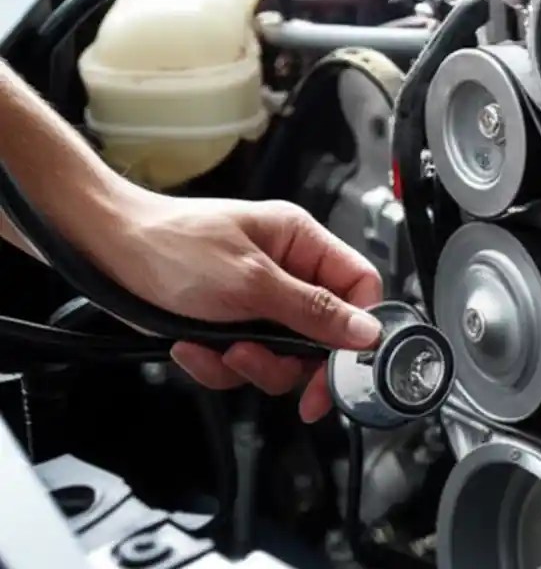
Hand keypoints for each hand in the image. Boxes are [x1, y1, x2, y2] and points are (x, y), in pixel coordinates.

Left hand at [79, 191, 382, 421]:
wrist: (104, 252)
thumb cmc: (172, 246)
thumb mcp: (251, 283)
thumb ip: (315, 311)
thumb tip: (367, 331)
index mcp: (303, 243)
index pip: (360, 288)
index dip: (358, 330)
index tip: (344, 367)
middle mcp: (288, 273)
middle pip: (323, 335)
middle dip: (289, 359)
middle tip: (261, 365)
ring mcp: (258, 302)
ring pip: (283, 357)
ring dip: (250, 364)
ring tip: (219, 350)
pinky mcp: (229, 327)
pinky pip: (245, 363)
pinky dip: (218, 365)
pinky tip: (193, 347)